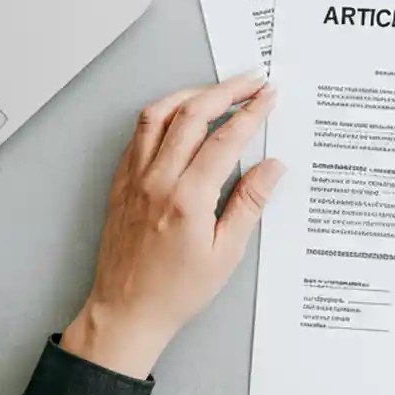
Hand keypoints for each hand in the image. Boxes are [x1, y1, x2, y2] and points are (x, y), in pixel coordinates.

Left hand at [60, 72, 282, 378]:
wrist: (125, 312)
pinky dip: (161, 115)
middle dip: (226, 90)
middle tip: (251, 81)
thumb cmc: (176, 291)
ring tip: (216, 89)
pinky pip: (138, 134)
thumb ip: (249, 203)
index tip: (268, 96)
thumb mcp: (226, 253)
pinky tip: (179, 115)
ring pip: (158, 114)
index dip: (251, 112)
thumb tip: (273, 167)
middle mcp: (157, 181)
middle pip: (192, 114)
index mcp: (188, 199)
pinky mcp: (120, 183)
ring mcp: (134, 179)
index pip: (225, 138)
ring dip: (190, 94)